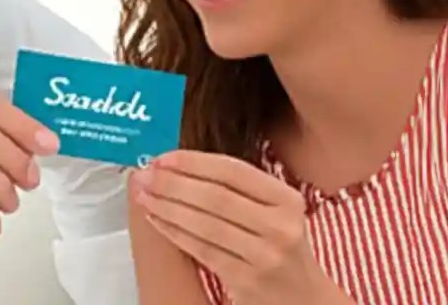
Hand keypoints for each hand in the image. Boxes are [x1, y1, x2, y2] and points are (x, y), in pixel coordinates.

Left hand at [130, 150, 342, 304]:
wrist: (303, 299)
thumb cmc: (281, 249)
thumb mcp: (276, 213)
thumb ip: (241, 190)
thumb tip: (183, 167)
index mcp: (287, 199)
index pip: (234, 171)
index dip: (194, 162)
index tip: (164, 157)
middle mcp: (280, 225)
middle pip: (215, 196)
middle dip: (174, 183)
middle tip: (146, 174)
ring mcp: (264, 255)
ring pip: (205, 224)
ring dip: (168, 207)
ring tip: (144, 195)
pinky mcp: (247, 280)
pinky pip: (202, 250)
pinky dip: (175, 233)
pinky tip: (157, 221)